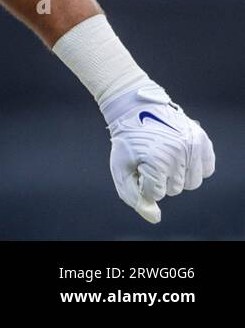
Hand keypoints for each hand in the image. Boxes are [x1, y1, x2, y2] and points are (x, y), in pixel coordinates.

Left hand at [99, 83, 215, 223]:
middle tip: (149, 157)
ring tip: (164, 157)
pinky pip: (206, 170)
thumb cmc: (127, 142)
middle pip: (175, 190)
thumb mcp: (121, 170)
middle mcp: (178, 153)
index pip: (156, 194)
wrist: (135, 109)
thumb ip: (135, 198)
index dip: (143, 182)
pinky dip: (194, 168)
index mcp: (156, 161)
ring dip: (177, 176)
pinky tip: (180, 156)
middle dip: (160, 179)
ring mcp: (192, 146)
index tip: (136, 164)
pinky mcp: (202, 140)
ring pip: (191, 183)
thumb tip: (155, 218)